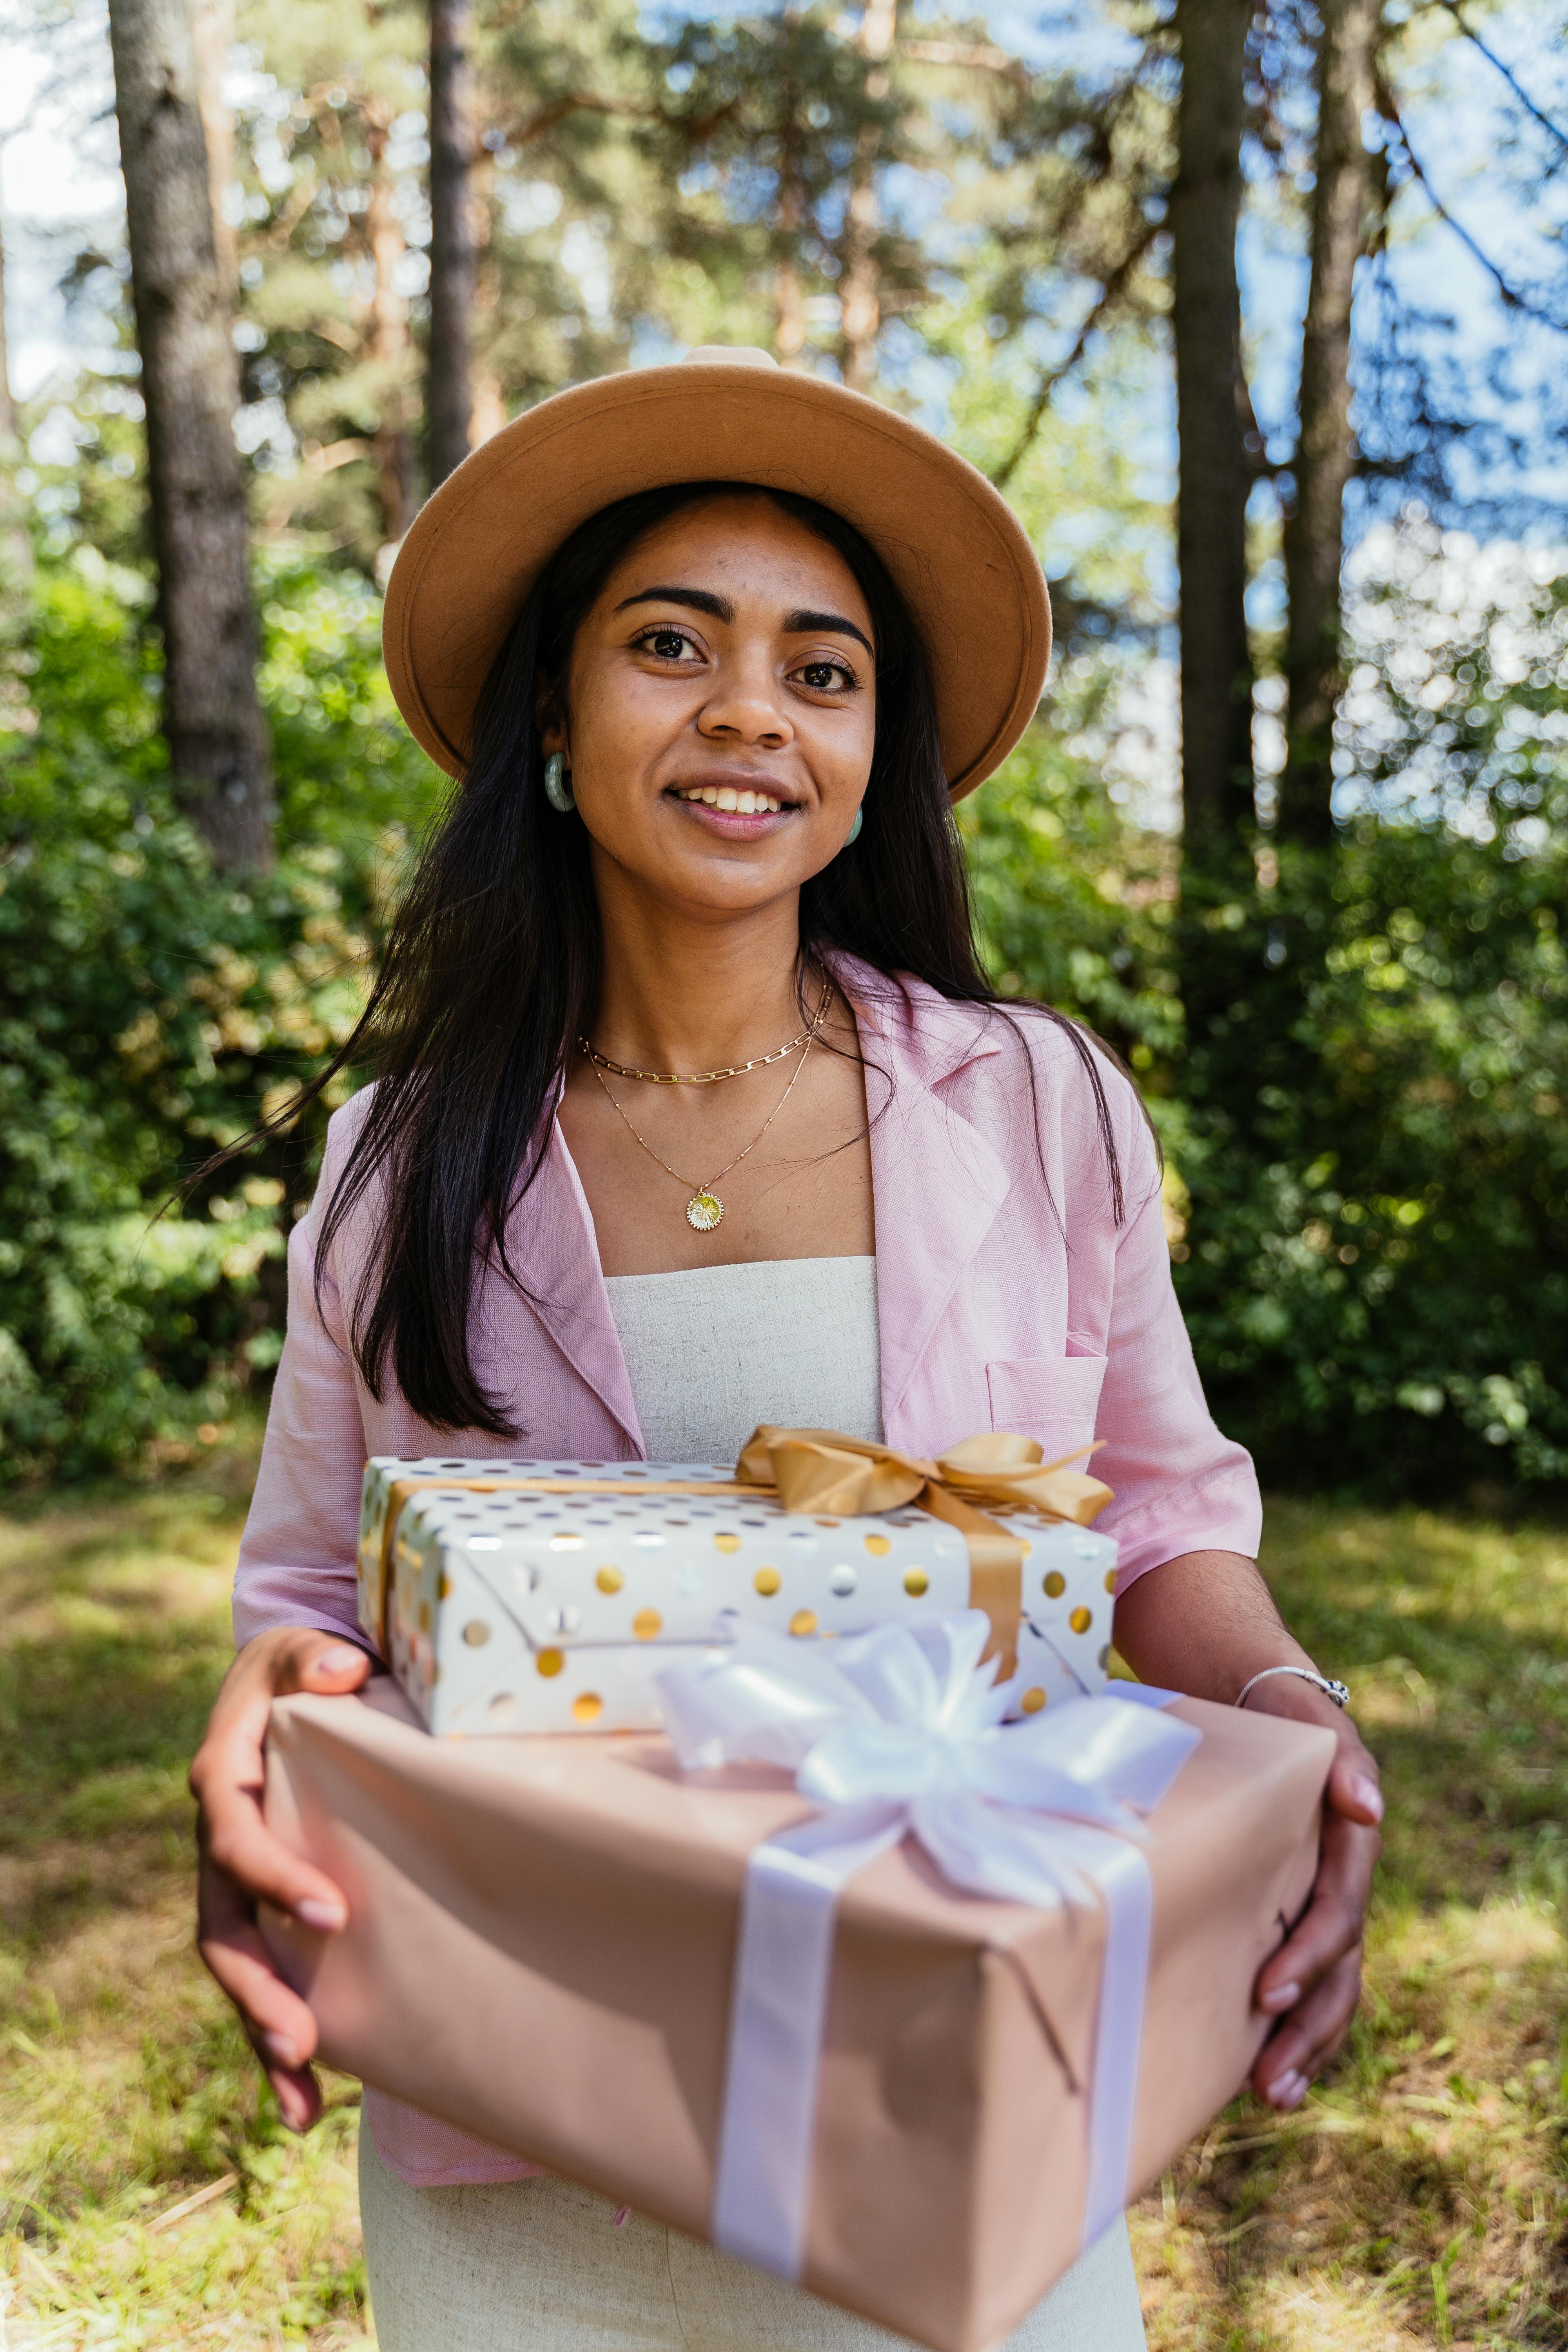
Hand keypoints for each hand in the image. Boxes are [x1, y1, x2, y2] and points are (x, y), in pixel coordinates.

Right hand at [190, 1627, 371, 2129]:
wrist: (294, 1682)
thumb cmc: (306, 1666)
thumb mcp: (305, 1649)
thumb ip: (317, 1654)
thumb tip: (340, 1670)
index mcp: (224, 1778)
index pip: (238, 1837)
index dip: (275, 1877)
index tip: (333, 1913)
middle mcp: (219, 1837)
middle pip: (222, 1926)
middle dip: (255, 1987)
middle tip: (300, 2039)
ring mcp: (235, 1880)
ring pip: (235, 1968)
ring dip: (261, 2031)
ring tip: (302, 2096)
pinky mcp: (262, 1906)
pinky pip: (261, 1976)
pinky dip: (276, 2037)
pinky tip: (306, 2100)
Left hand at [1248, 1685, 1382, 2109]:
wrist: (1256, 1703)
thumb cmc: (1280, 1715)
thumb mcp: (1306, 1720)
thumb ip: (1342, 1761)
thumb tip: (1368, 1808)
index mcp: (1346, 1848)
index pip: (1336, 1914)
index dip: (1309, 1954)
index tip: (1268, 1990)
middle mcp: (1340, 1887)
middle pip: (1339, 1971)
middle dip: (1308, 2028)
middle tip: (1268, 2079)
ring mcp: (1318, 1908)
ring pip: (1329, 1991)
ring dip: (1304, 2046)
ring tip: (1271, 2095)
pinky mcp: (1290, 1919)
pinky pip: (1305, 1985)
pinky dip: (1291, 2030)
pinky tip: (1259, 2076)